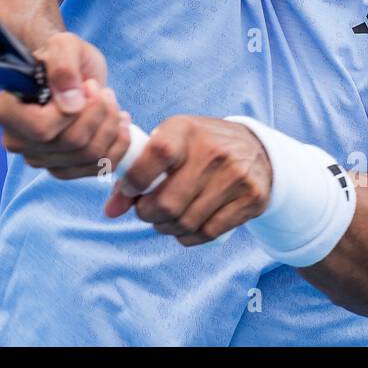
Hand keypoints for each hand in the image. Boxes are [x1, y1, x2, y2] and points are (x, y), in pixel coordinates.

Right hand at [0, 32, 131, 179]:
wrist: (70, 73)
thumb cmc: (61, 57)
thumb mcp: (63, 46)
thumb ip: (63, 67)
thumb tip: (72, 103)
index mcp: (6, 112)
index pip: (42, 128)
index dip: (74, 111)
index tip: (87, 85)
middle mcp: (18, 142)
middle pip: (71, 143)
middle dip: (100, 113)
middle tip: (103, 91)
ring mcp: (40, 159)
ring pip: (88, 156)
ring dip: (111, 126)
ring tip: (112, 103)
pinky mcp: (63, 169)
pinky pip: (99, 167)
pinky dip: (118, 144)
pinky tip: (119, 123)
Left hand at [104, 115, 272, 245]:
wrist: (256, 148)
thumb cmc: (199, 147)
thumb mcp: (170, 143)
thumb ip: (137, 172)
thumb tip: (111, 212)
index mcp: (187, 130)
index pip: (157, 154)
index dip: (136, 180)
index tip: (130, 191)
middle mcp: (214, 152)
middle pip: (168, 202)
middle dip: (147, 214)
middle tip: (146, 211)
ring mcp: (235, 177)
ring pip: (185, 222)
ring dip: (166, 228)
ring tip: (165, 219)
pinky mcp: (250, 199)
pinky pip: (208, 232)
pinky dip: (188, 237)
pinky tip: (185, 227)